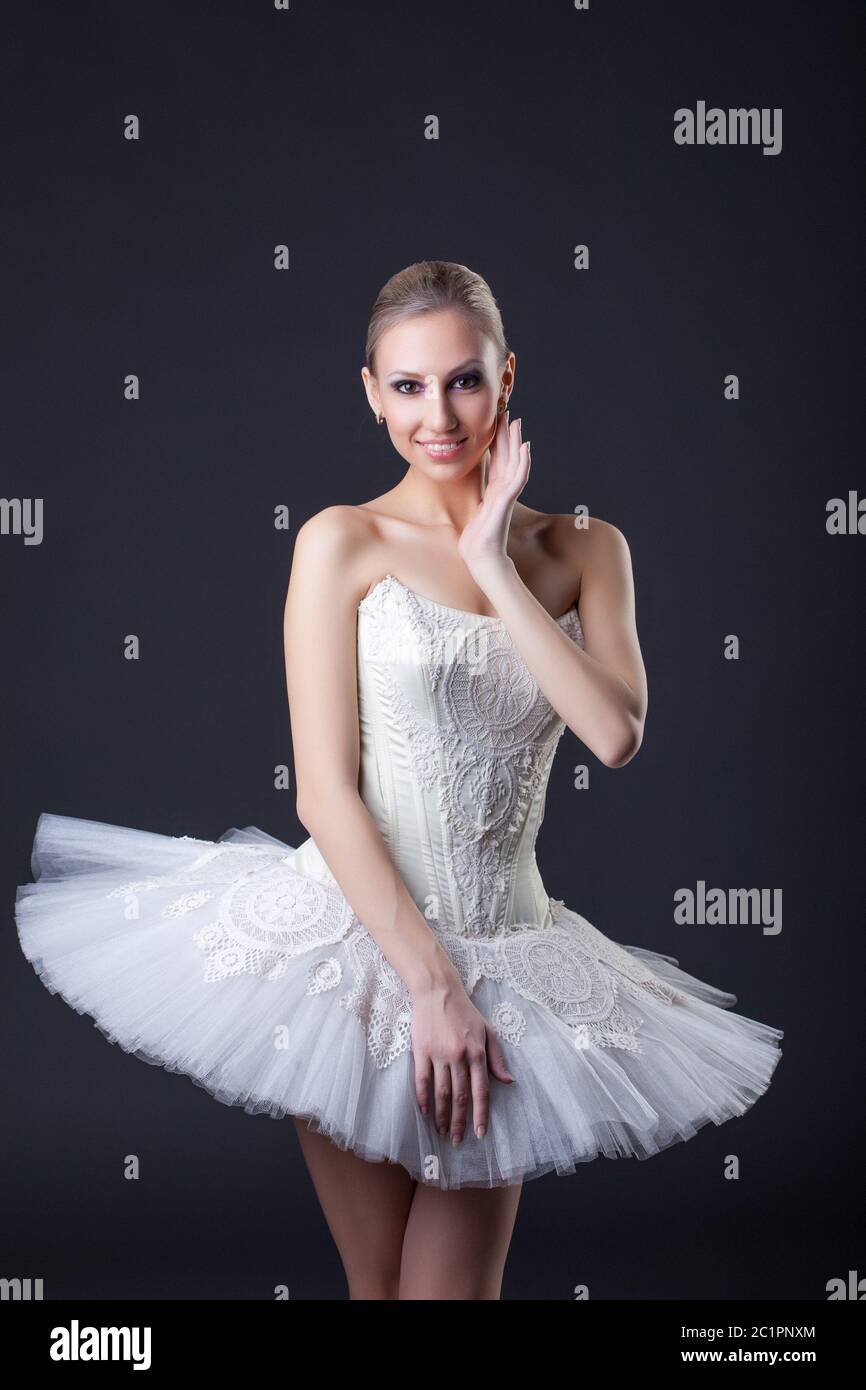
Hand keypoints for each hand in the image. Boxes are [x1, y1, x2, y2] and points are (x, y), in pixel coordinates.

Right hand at [411, 973, 513, 1143]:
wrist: (438, 990)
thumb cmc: (465, 1011)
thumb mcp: (488, 1031)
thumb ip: (497, 1058)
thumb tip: (508, 1081)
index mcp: (478, 1053)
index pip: (481, 1091)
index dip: (481, 1115)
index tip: (480, 1134)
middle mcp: (459, 1056)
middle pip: (460, 1097)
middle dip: (459, 1122)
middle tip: (457, 1141)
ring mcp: (439, 1054)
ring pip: (441, 1093)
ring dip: (442, 1116)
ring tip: (442, 1132)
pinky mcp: (421, 1051)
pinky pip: (422, 1080)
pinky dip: (423, 1099)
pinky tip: (425, 1113)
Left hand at [457, 411, 529, 582]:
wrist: (480, 557)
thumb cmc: (475, 540)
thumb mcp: (473, 514)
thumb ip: (477, 502)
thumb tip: (473, 498)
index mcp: (494, 491)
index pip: (498, 461)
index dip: (498, 442)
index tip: (495, 424)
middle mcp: (502, 490)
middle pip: (507, 457)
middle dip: (507, 436)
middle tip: (508, 413)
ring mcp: (507, 495)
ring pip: (515, 463)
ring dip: (516, 443)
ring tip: (516, 423)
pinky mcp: (506, 500)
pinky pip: (518, 477)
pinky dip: (523, 462)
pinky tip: (525, 447)